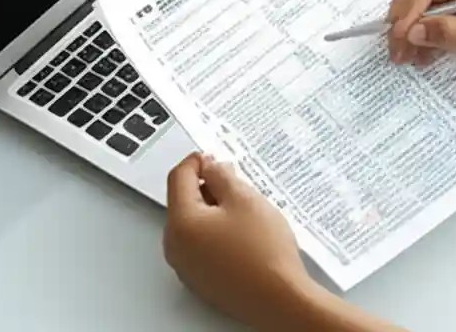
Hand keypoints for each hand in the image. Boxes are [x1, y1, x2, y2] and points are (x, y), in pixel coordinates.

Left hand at [163, 153, 316, 329]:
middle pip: (183, 203)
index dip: (197, 161)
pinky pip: (202, 247)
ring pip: (194, 225)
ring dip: (213, 211)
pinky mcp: (201, 280)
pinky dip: (216, 234)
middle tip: (236, 183)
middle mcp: (176, 246)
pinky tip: (243, 236)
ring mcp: (187, 267)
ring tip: (246, 212)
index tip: (213, 157)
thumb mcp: (245, 199)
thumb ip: (222, 176)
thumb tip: (211, 168)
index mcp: (181, 222)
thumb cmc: (263, 251)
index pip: (178, 178)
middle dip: (207, 188)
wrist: (279, 298)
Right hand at [387, 0, 455, 65]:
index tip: (400, 43)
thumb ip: (451, 33)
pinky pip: (439, 12)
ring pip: (426, 4)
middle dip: (404, 24)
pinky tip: (426, 53)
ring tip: (410, 59)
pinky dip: (429, 32)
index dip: (406, 14)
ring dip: (415, 30)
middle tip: (398, 55)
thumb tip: (413, 33)